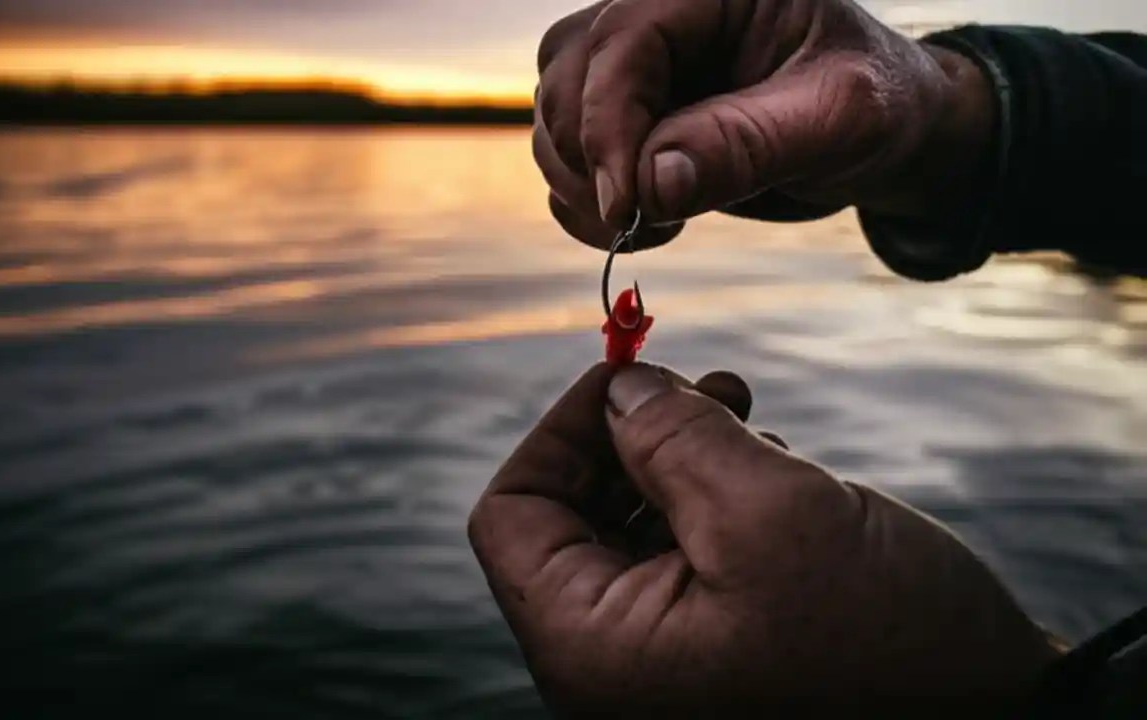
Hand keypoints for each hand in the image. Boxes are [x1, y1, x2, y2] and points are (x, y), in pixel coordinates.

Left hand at [468, 364, 1059, 714]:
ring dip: (677, 459)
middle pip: (569, 516)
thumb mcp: (775, 518)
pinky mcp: (716, 648)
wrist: (1000, 718)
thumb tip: (621, 389)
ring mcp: (665, 662)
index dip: (559, 430)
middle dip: (629, 437)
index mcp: (593, 649)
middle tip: (699, 389)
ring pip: (629, 527)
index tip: (626, 377)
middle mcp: (613, 665)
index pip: (512, 517)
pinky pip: (680, 554)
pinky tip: (768, 473)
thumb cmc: (891, 647)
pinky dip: (713, 497)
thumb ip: (675, 440)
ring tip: (744, 422)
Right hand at [533, 0, 995, 248]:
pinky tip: (644, 224)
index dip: (607, 127)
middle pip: (566, 80)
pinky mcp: (626, 115)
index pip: (620, 44)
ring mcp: (634, 66)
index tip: (626, 208)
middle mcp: (659, 15)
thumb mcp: (839, 120)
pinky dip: (584, 205)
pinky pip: (565, 157)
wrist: (884, 132)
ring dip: (583, 189)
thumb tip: (652, 183)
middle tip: (645, 223)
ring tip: (657, 225)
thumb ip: (749, 144)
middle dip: (590, 162)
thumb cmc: (877, 107)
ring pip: (553, 120)